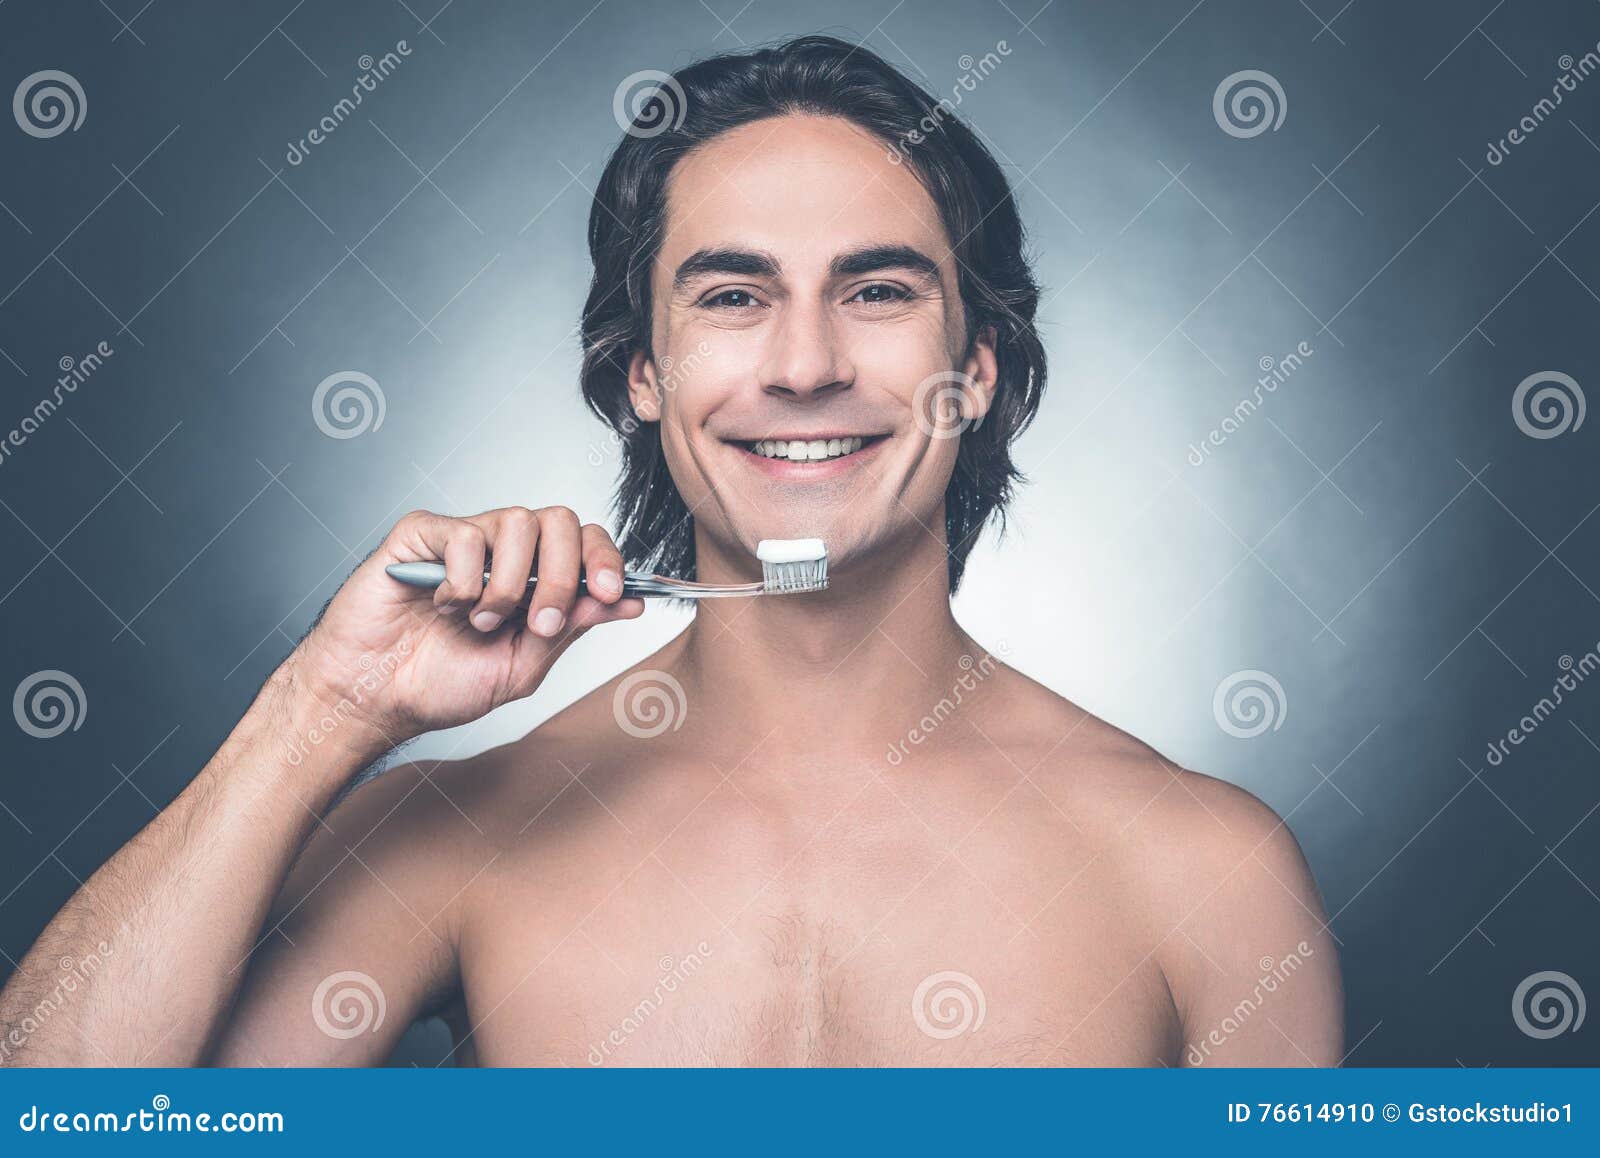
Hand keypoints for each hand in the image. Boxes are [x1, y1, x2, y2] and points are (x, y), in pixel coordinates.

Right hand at [286, 506, 643, 743]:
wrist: (376, 699)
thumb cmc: (439, 684)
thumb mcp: (521, 666)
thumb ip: (570, 628)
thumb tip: (630, 602)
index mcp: (534, 577)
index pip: (585, 542)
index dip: (605, 559)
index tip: (611, 593)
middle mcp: (503, 550)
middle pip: (560, 521)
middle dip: (561, 576)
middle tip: (538, 623)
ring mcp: (463, 538)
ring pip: (516, 523)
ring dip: (507, 585)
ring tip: (480, 622)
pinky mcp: (421, 534)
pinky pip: (462, 535)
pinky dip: (462, 580)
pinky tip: (442, 604)